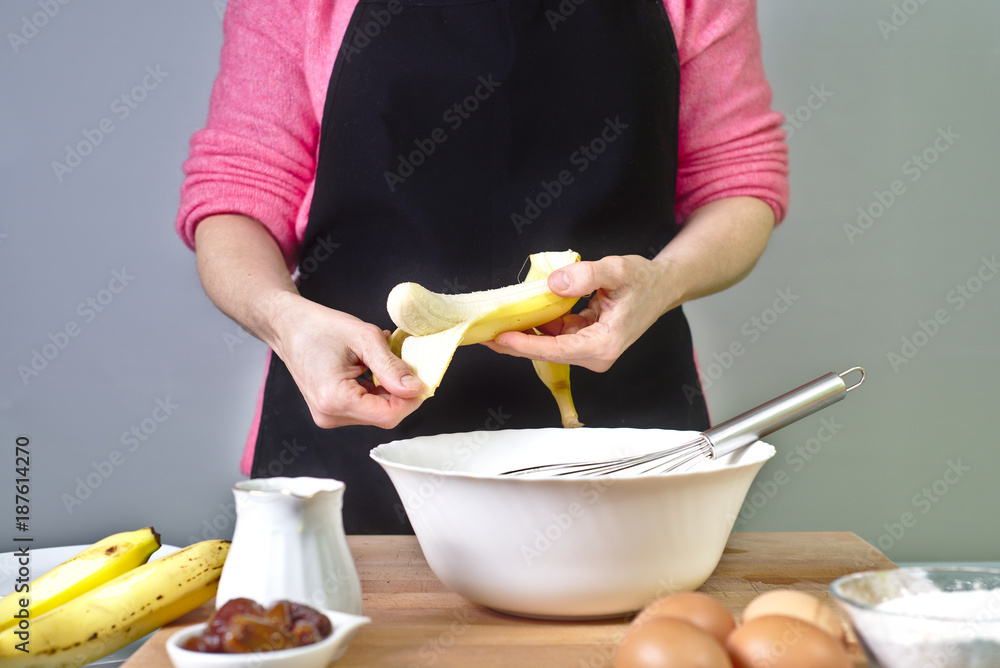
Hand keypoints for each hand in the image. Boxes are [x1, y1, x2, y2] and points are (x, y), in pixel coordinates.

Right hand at [270, 294, 424, 428]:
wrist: (288, 327)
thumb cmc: (319, 327)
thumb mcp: (364, 339)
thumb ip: (391, 367)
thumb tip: (415, 388)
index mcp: (335, 399)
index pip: (388, 415)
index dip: (410, 399)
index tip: (420, 379)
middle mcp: (330, 414)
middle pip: (383, 416)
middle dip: (399, 392)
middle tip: (401, 363)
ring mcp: (328, 415)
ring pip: (375, 412)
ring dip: (387, 389)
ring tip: (378, 361)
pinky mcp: (330, 411)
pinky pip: (364, 407)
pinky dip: (374, 390)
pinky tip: (369, 368)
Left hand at [483, 255, 677, 371]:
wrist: (662, 286)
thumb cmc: (644, 280)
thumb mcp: (617, 270)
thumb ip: (586, 275)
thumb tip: (554, 284)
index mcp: (604, 345)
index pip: (558, 350)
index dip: (527, 345)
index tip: (501, 338)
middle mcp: (596, 354)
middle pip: (549, 352)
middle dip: (517, 343)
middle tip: (484, 334)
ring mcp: (590, 350)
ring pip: (549, 345)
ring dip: (524, 334)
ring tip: (494, 323)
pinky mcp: (586, 342)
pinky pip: (556, 336)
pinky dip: (538, 326)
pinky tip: (520, 315)